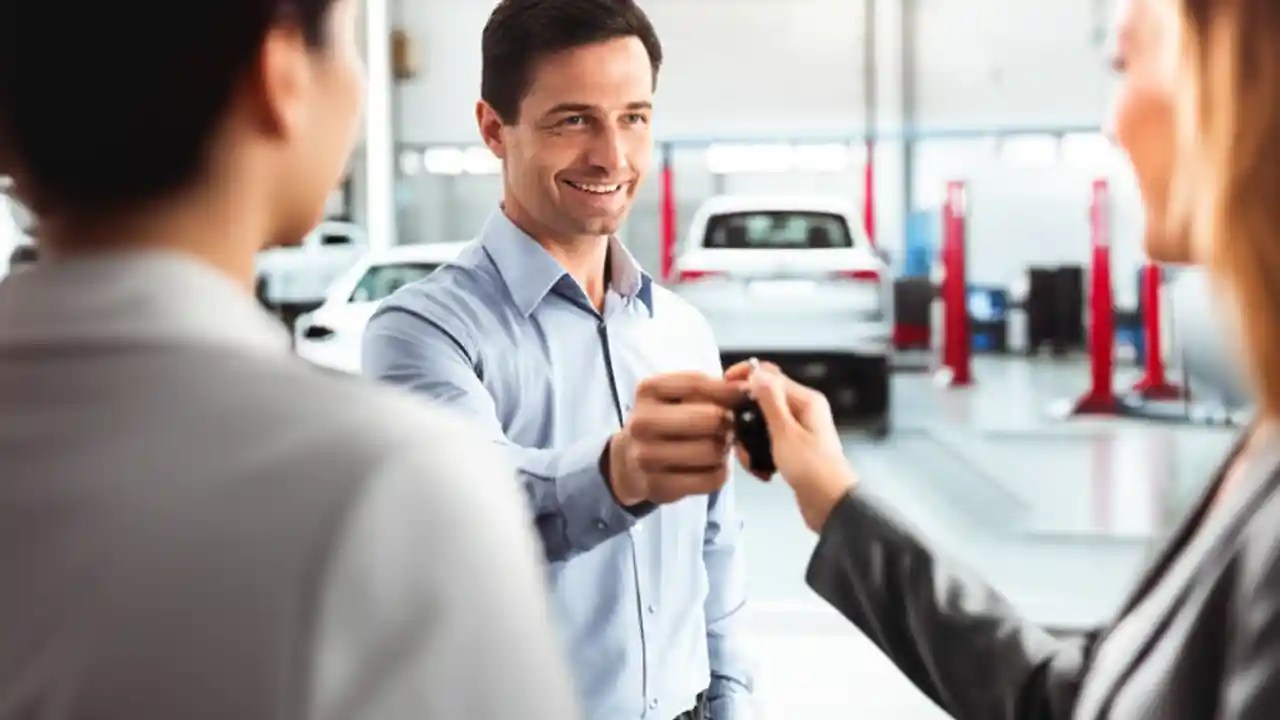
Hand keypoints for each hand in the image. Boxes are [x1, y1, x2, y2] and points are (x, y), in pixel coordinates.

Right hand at [607, 371, 747, 506]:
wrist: (628, 460)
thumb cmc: (664, 421)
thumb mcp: (677, 395)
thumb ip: (711, 388)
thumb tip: (748, 388)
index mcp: (648, 390)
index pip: (698, 384)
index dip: (729, 391)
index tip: (744, 395)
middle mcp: (642, 422)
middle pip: (710, 419)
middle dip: (727, 423)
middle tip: (728, 427)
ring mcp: (646, 457)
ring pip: (712, 451)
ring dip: (724, 450)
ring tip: (718, 446)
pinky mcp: (658, 486)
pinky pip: (710, 479)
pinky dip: (719, 472)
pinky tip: (710, 466)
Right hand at [725, 360, 857, 531]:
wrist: (831, 505)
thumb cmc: (812, 468)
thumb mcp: (785, 432)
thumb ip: (769, 401)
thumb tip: (756, 371)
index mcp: (805, 400)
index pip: (771, 375)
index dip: (746, 376)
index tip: (724, 385)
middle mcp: (803, 411)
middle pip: (763, 400)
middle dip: (745, 418)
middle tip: (734, 436)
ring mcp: (798, 431)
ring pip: (762, 425)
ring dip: (750, 442)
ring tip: (749, 461)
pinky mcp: (793, 449)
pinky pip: (768, 443)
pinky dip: (760, 455)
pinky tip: (761, 471)